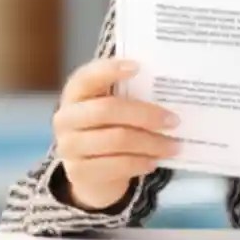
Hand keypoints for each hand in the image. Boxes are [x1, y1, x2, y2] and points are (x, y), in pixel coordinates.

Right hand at [53, 59, 180, 210]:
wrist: (91, 172)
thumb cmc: (108, 128)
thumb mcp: (114, 107)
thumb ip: (129, 94)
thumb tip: (166, 87)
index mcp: (75, 92)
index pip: (88, 77)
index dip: (109, 70)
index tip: (138, 67)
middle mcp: (65, 118)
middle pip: (107, 110)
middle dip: (145, 114)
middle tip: (173, 120)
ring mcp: (69, 146)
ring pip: (116, 140)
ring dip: (150, 143)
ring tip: (173, 146)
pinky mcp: (78, 172)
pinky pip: (117, 165)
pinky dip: (140, 163)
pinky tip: (154, 161)